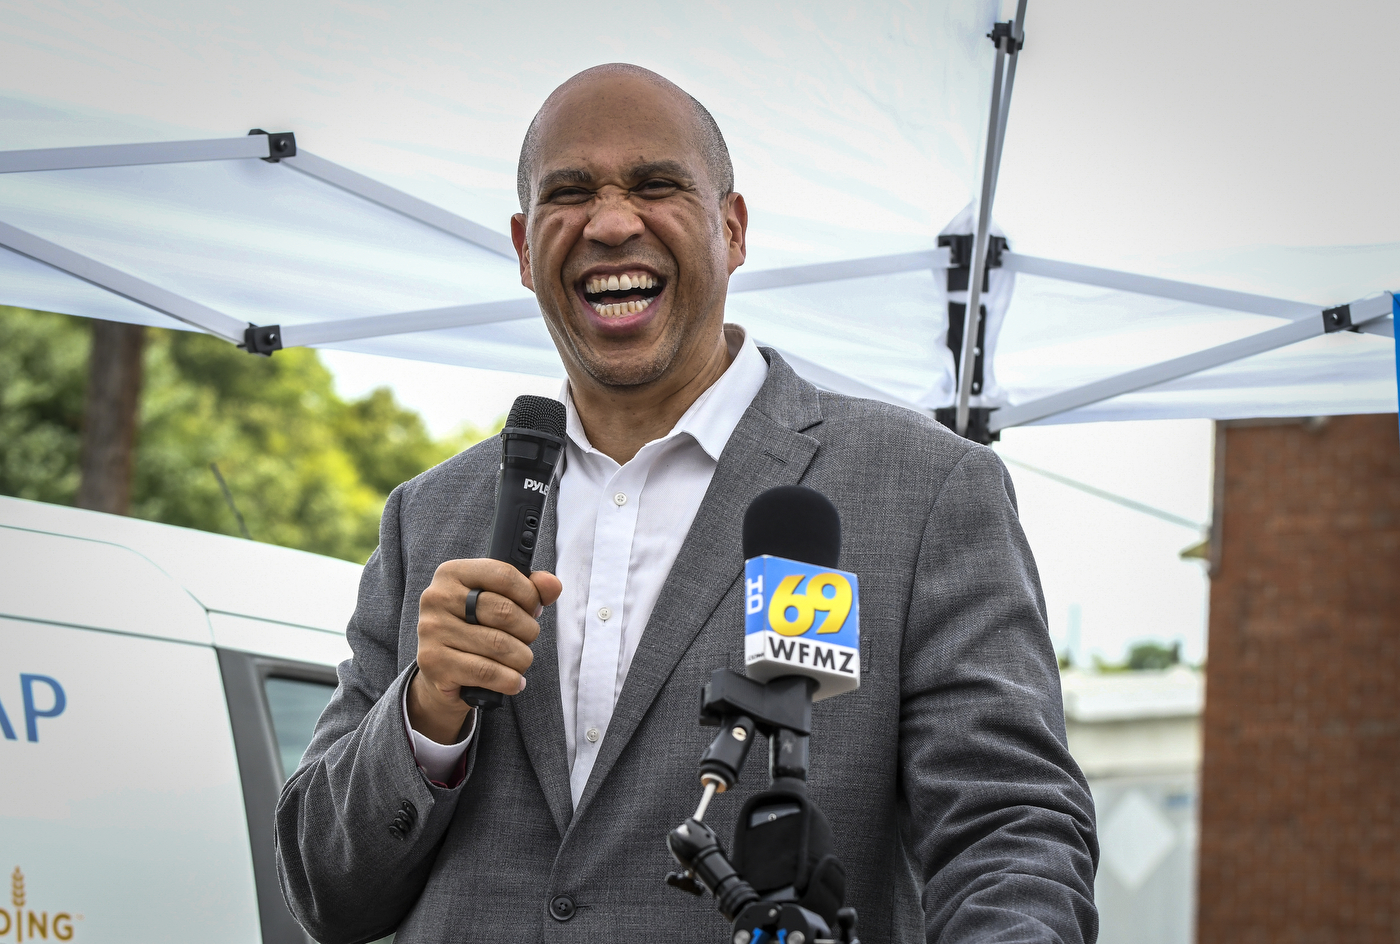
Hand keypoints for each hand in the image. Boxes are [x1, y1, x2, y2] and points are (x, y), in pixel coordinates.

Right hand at [409, 559, 562, 743]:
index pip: (504, 575)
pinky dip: (509, 680)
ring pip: (500, 645)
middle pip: (504, 611)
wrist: (441, 670)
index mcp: (452, 573)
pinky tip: (514, 681)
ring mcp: (432, 631)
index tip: (533, 608)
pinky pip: (487, 672)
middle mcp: (436, 598)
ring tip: (520, 661)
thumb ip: (529, 589)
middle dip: (528, 630)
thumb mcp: (499, 601)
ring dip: (521, 658)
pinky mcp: (434, 663)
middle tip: (527, 638)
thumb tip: (552, 585)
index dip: (529, 595)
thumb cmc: (475, 629)